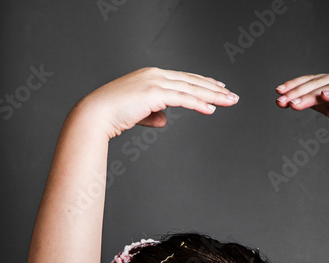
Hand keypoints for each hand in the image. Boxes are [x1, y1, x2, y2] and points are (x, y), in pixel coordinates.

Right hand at [74, 66, 238, 139]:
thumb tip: (165, 120)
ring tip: (229, 102)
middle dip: (214, 89)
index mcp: (151, 76)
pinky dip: (198, 104)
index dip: (202, 84)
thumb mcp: (138, 113)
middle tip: (232, 96)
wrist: (97, 114)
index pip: (183, 79)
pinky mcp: (154, 93)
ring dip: (213, 96)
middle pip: (191, 81)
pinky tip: (211, 109)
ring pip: (191, 89)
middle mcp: (155, 74)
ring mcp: (155, 82)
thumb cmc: (113, 115)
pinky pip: (182, 99)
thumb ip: (153, 114)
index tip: (217, 88)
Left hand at [274, 69, 328, 152]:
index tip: (278, 92)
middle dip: (299, 91)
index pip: (313, 81)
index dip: (295, 85)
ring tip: (296, 102)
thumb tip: (296, 101)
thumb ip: (319, 105)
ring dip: (312, 94)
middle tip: (282, 100)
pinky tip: (324, 95)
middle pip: (319, 83)